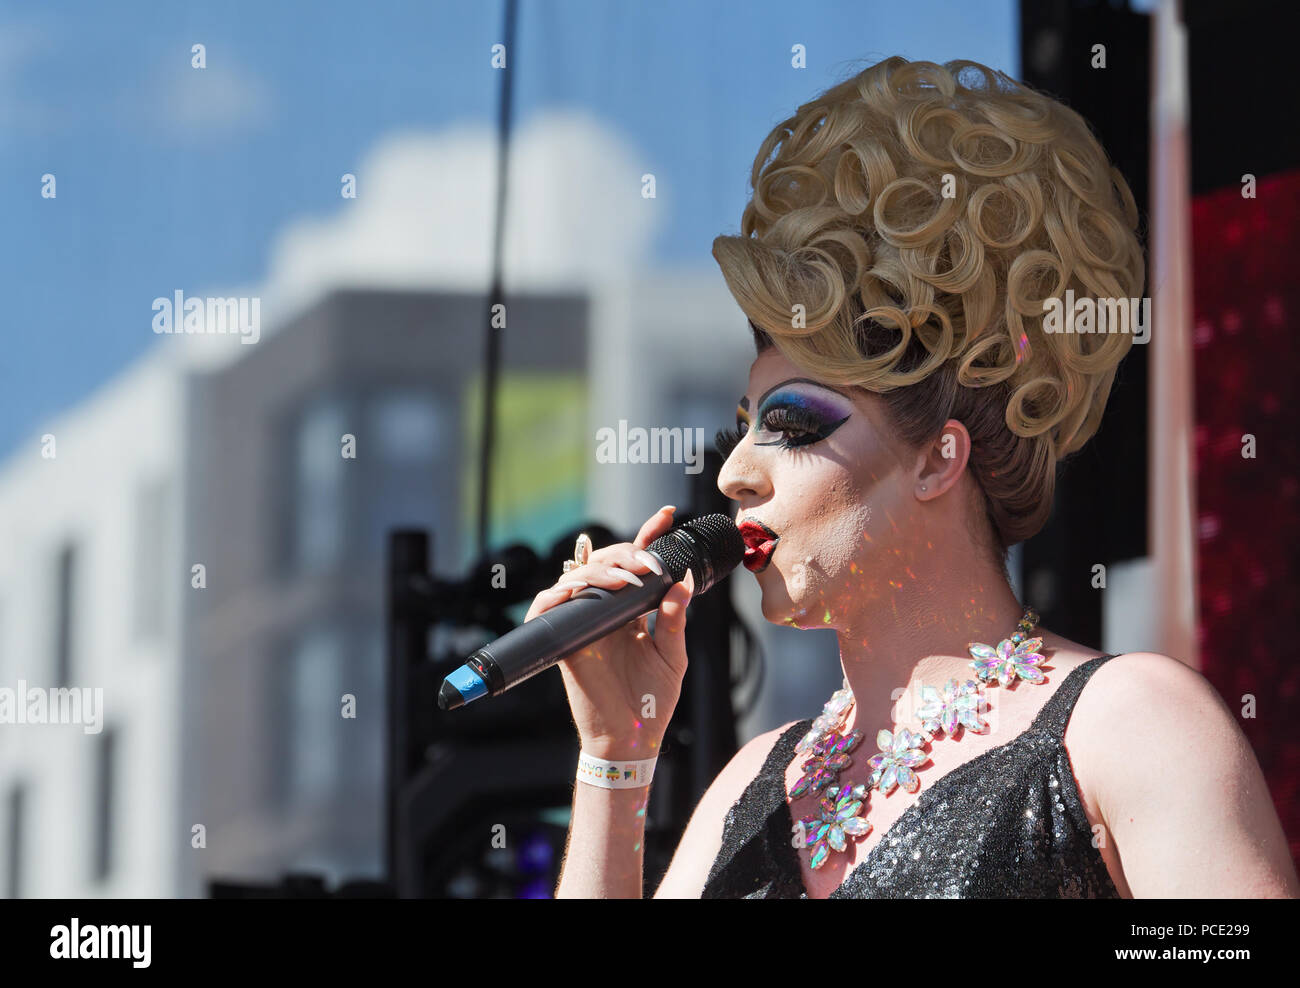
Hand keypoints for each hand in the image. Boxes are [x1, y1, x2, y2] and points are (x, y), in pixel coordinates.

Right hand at [524, 506, 694, 759]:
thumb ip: (674, 619)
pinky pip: (547, 607)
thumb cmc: (653, 702)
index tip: (666, 514)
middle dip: (626, 553)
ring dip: (600, 570)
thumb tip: (682, 581)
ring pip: (577, 577)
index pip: (636, 565)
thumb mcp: (673, 656)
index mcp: (632, 612)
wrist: (632, 739)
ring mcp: (582, 624)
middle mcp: (605, 612)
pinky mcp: (562, 641)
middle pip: (605, 562)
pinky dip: (557, 593)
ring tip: (628, 579)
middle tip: (647, 564)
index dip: (647, 535)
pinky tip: (578, 589)